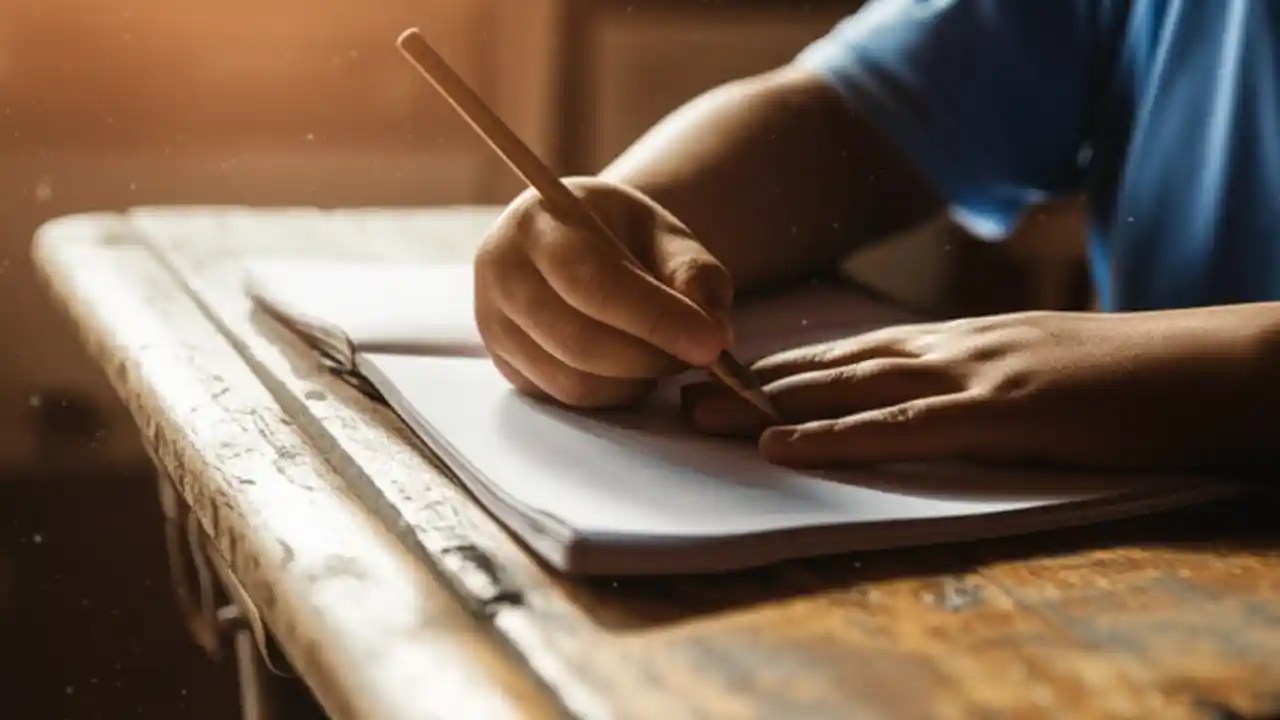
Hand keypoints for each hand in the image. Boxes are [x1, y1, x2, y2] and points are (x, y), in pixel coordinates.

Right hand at [476, 178, 732, 407]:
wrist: (572, 242)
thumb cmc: (621, 236)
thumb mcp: (665, 235)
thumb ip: (695, 275)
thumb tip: (714, 335)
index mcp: (540, 222)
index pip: (592, 280)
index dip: (655, 318)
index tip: (711, 343)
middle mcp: (502, 272)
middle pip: (579, 341)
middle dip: (653, 358)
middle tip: (703, 353)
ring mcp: (494, 325)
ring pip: (574, 380)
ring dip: (637, 380)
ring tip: (666, 353)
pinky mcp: (505, 367)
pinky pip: (566, 399)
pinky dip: (614, 393)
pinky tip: (634, 366)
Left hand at [687, 308, 1274, 470]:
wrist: (1210, 367)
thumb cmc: (1125, 379)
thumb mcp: (1033, 368)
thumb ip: (972, 381)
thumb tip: (924, 401)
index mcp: (959, 342)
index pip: (853, 352)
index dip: (783, 366)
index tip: (724, 376)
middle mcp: (951, 349)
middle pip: (832, 365)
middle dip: (751, 381)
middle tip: (679, 394)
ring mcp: (974, 375)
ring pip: (849, 388)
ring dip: (767, 403)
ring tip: (701, 416)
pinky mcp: (1003, 413)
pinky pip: (902, 428)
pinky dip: (835, 436)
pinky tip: (783, 444)